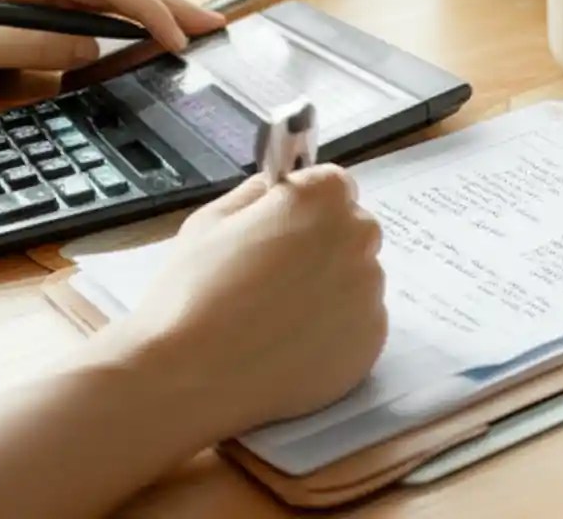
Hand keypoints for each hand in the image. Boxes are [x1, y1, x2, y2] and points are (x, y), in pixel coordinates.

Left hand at [0, 0, 225, 76]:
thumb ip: (31, 46)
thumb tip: (91, 50)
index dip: (150, 11)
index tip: (181, 39)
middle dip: (171, 5)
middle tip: (216, 25)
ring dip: (152, 11)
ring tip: (194, 30)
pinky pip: (90, 4)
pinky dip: (125, 17)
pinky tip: (145, 32)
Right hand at [115, 165, 387, 436]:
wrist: (191, 376)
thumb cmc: (193, 294)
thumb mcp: (211, 220)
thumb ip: (255, 194)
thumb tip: (275, 188)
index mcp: (325, 198)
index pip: (333, 186)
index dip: (303, 207)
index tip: (279, 228)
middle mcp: (360, 239)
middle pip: (350, 232)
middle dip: (320, 246)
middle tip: (271, 276)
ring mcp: (370, 292)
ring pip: (356, 280)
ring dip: (328, 290)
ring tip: (275, 316)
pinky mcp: (372, 340)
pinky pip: (358, 324)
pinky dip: (333, 331)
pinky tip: (289, 343)